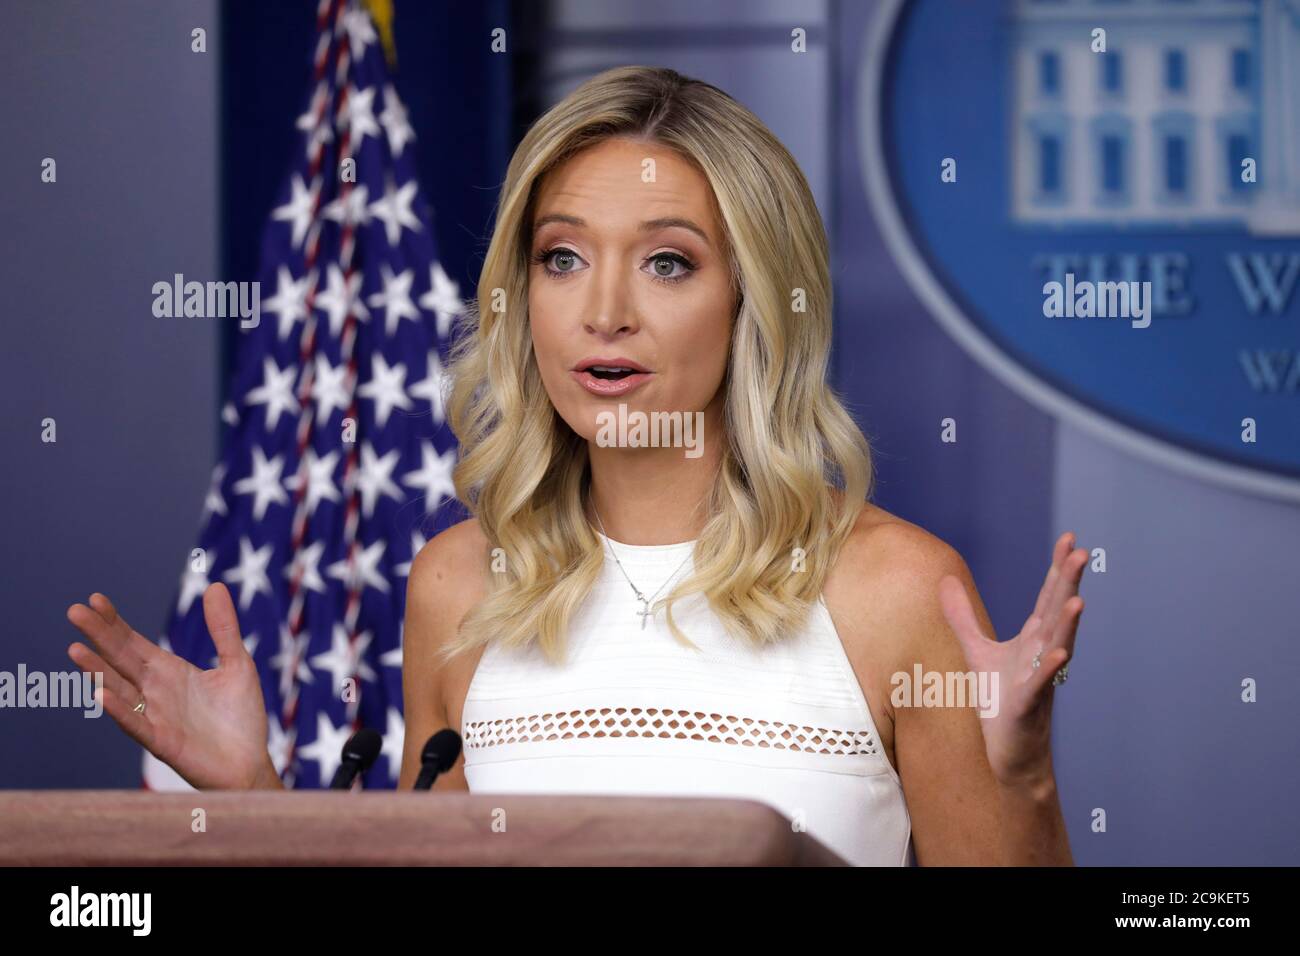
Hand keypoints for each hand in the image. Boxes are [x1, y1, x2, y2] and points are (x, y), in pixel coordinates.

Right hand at [66, 583, 278, 789]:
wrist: (250, 763)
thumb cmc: (241, 717)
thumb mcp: (237, 663)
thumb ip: (223, 628)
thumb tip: (216, 585)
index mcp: (170, 671)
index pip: (134, 642)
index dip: (115, 622)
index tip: (94, 599)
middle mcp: (156, 691)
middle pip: (121, 659)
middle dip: (99, 636)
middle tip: (74, 611)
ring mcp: (156, 716)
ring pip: (120, 689)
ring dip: (98, 671)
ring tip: (76, 649)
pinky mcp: (162, 742)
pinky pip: (136, 724)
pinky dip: (119, 710)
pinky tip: (101, 693)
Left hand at [938, 531, 1085, 790]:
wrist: (1007, 747)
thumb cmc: (999, 698)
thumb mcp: (976, 650)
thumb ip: (962, 616)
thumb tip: (945, 580)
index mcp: (1034, 638)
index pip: (1049, 596)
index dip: (1058, 568)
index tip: (1069, 539)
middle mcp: (1043, 653)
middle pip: (1058, 612)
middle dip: (1069, 583)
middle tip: (1081, 553)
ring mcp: (1039, 678)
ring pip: (1058, 646)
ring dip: (1067, 624)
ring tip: (1078, 600)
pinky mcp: (1028, 704)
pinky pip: (1041, 684)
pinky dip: (1050, 669)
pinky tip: (1059, 653)